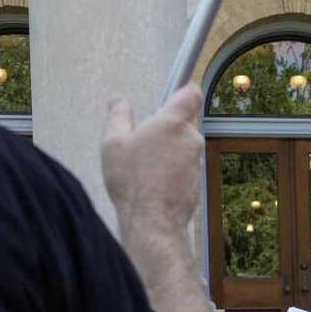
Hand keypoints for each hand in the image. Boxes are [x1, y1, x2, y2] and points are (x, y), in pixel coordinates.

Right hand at [101, 84, 204, 229]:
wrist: (152, 221)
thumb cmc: (132, 181)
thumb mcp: (112, 143)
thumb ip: (117, 116)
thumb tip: (118, 100)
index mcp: (172, 122)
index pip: (191, 94)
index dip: (186, 90)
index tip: (178, 92)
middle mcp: (190, 138)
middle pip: (182, 124)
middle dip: (165, 130)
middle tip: (142, 145)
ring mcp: (196, 160)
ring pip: (182, 147)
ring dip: (167, 153)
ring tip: (145, 169)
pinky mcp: (198, 180)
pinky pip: (184, 167)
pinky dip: (172, 171)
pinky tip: (154, 183)